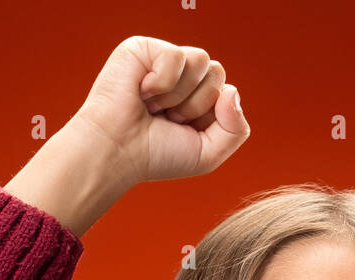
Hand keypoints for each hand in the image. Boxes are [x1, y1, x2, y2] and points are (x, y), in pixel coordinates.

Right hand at [73, 35, 249, 187]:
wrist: (118, 152)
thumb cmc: (157, 155)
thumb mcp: (208, 153)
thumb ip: (236, 129)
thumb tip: (232, 90)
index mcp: (198, 98)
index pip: (227, 92)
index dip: (210, 117)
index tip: (182, 131)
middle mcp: (183, 77)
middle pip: (217, 73)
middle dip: (196, 105)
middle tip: (167, 118)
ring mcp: (164, 61)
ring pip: (201, 61)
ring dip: (179, 95)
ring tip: (154, 106)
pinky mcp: (145, 48)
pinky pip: (177, 56)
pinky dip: (162, 82)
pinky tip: (142, 92)